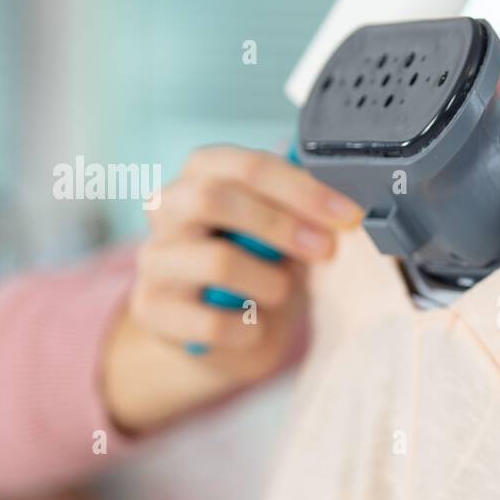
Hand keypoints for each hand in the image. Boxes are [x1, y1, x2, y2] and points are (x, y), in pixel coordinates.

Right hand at [102, 145, 361, 433]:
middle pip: (214, 198)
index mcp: (201, 174)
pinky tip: (256, 327)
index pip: (245, 165)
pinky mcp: (151, 309)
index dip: (301, 188)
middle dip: (281, 225)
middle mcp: (166, 208)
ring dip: (269, 282)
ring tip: (281, 293)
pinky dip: (249, 328)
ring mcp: (154, 260)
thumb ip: (303, 213)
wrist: (225, 334)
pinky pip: (212, 321)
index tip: (348, 214)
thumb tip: (345, 208)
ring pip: (217, 262)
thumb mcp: (284, 233)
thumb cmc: (260, 268)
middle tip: (327, 250)